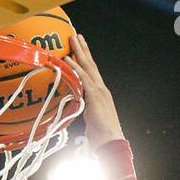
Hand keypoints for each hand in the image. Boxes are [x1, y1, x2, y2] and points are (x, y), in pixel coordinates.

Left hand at [69, 34, 125, 152]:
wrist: (111, 144)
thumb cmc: (101, 138)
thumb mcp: (91, 123)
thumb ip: (85, 114)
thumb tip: (77, 114)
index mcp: (101, 95)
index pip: (92, 74)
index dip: (86, 60)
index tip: (80, 48)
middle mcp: (102, 90)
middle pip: (91, 65)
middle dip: (83, 49)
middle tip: (76, 35)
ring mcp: (100, 92)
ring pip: (88, 67)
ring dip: (79, 52)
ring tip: (72, 38)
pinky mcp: (95, 97)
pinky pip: (84, 79)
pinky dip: (76, 68)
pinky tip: (69, 58)